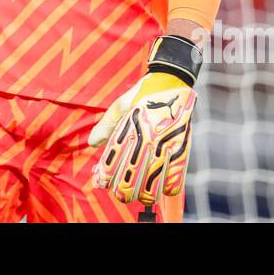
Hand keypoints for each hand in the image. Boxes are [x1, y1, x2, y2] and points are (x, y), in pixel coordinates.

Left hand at [89, 71, 195, 206]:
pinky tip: (162, 187)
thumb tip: (91, 142)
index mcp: (127, 130)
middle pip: (129, 181)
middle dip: (123, 192)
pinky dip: (167, 188)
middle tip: (122, 193)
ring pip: (151, 186)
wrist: (172, 79)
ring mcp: (164, 145)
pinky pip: (175, 178)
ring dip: (144, 195)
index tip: (103, 181)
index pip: (110, 165)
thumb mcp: (120, 106)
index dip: (104, 178)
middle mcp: (144, 140)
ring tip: (141, 194)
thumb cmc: (142, 94)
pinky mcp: (182, 147)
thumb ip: (106, 126)